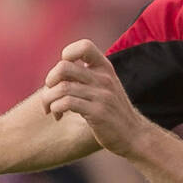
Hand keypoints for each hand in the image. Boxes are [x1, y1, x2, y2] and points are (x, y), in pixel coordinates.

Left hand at [43, 39, 146, 157]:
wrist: (135, 136)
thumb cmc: (114, 113)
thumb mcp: (105, 87)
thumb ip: (87, 77)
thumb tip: (56, 72)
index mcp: (106, 69)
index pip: (84, 46)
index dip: (68, 54)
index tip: (65, 74)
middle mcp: (104, 79)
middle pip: (64, 67)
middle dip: (49, 81)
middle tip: (51, 93)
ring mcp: (102, 96)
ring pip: (62, 88)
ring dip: (48, 99)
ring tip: (50, 109)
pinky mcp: (98, 113)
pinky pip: (66, 103)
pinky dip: (55, 109)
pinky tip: (58, 116)